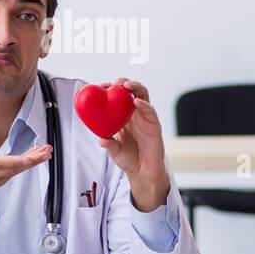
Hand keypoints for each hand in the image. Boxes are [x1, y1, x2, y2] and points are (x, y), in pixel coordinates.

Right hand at [0, 128, 50, 219]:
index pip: (4, 164)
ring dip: (32, 161)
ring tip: (45, 151)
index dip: (19, 161)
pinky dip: (25, 164)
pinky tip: (33, 157)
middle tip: (47, 151)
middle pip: (17, 168)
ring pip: (18, 170)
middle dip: (34, 159)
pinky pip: (15, 172)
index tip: (32, 158)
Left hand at [96, 78, 169, 211]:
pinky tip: (136, 102)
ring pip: (142, 95)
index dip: (109, 89)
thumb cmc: (129, 159)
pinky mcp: (154, 124)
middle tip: (115, 83)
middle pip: (130, 91)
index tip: (99, 86)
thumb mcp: (115, 152)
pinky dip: (144, 104)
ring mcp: (145, 117)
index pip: (115, 97)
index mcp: (122, 116)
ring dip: (135, 87)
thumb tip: (101, 139)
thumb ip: (109, 145)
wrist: (144, 171)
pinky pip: (150, 111)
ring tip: (126, 85)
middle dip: (122, 83)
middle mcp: (133, 114)